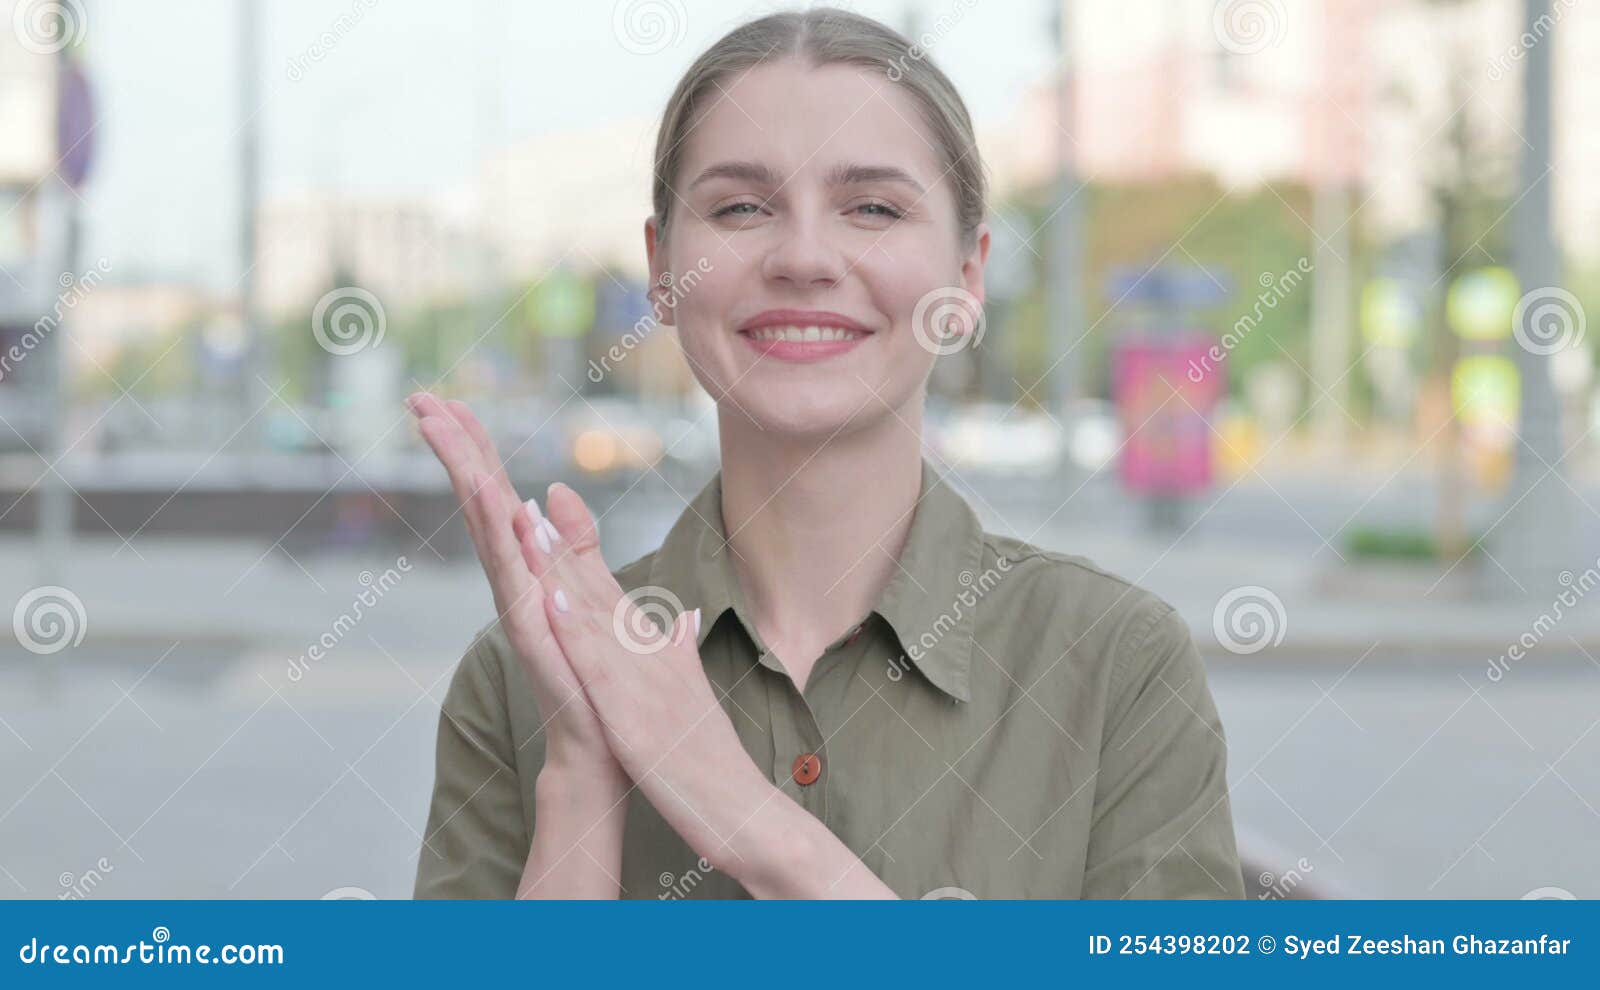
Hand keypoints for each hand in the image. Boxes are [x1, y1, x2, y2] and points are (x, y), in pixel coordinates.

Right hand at [406, 392, 618, 774]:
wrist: (601, 748)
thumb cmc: (596, 681)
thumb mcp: (592, 591)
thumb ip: (578, 544)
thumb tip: (555, 495)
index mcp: (530, 567)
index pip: (500, 495)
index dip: (477, 448)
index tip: (451, 402)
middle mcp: (514, 580)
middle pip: (480, 500)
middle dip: (453, 446)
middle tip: (420, 397)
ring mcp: (517, 602)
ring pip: (486, 525)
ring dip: (463, 474)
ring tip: (435, 426)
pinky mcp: (531, 628)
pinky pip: (512, 571)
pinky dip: (500, 533)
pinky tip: (489, 493)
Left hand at [524, 482, 779, 872]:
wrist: (743, 810)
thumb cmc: (713, 759)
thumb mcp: (694, 695)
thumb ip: (684, 653)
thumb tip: (685, 615)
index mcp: (659, 654)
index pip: (613, 589)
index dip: (582, 546)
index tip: (558, 499)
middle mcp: (652, 658)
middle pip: (602, 591)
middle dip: (567, 542)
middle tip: (541, 491)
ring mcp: (644, 684)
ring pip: (596, 617)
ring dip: (563, 568)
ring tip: (533, 526)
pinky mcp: (635, 718)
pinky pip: (598, 668)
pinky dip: (574, 630)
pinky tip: (550, 598)